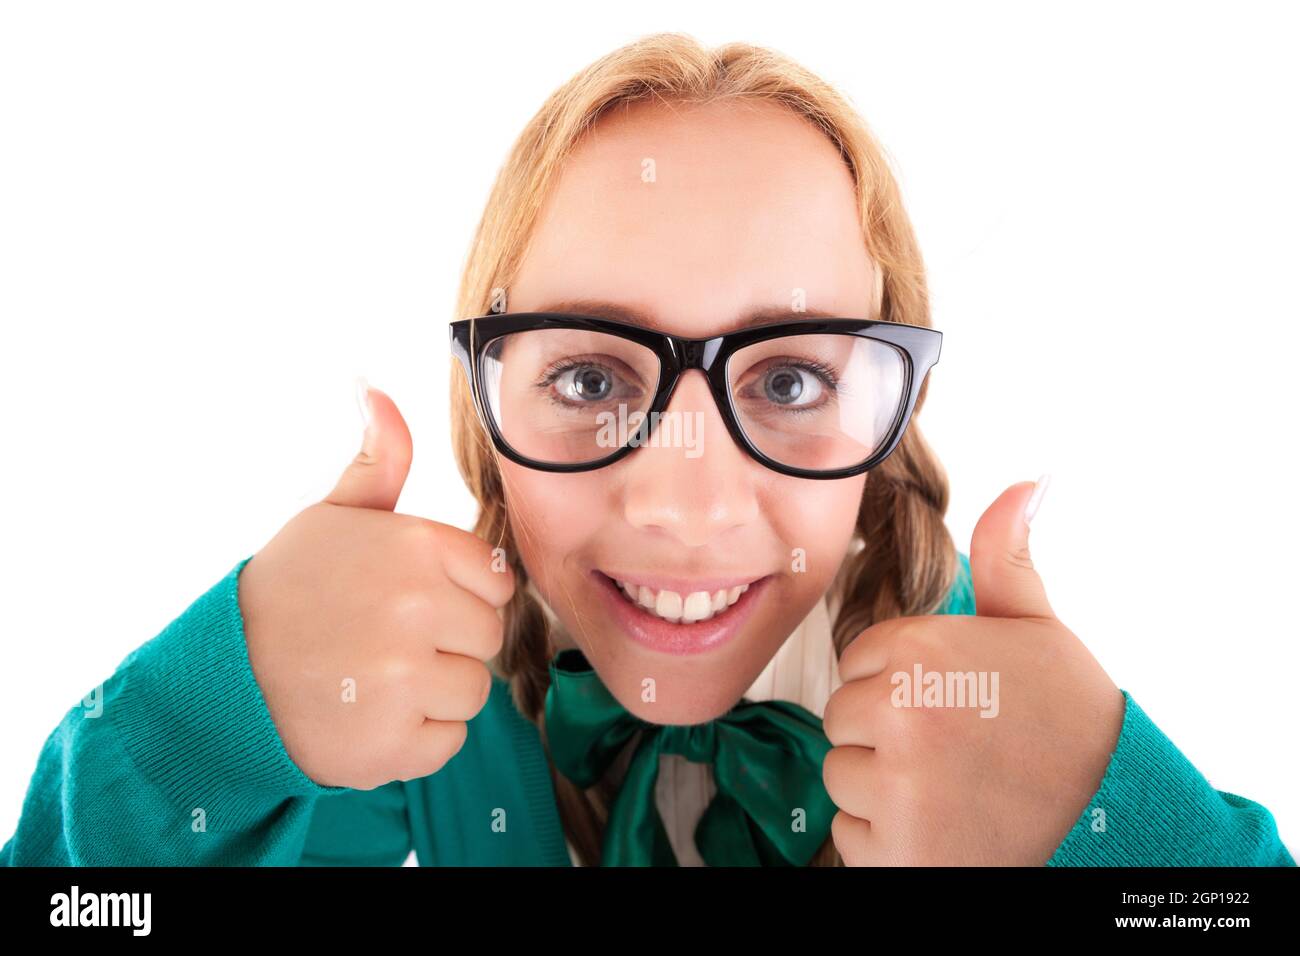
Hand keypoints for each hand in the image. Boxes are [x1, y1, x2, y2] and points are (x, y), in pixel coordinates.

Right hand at [238, 383, 513, 789]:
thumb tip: (374, 386)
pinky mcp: (391, 744)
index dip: (458, 594)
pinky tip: (367, 715)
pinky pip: (448, 743)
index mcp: (416, 546)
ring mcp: (403, 679)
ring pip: (473, 692)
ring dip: (433, 694)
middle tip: (383, 641)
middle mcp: (415, 609)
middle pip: (488, 638)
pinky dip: (415, 740)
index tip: (409, 600)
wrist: (225, 674)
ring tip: (372, 677)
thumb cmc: (293, 588)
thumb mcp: (334, 515)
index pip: (496, 581)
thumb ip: (379, 459)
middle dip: (447, 643)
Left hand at [822, 479, 1124, 864]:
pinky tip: (943, 828)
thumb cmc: (1070, 720)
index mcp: (922, 649)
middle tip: (953, 750)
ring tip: (950, 788)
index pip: (857, 661)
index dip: (897, 683)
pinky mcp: (897, 850)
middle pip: (842, 717)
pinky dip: (887, 841)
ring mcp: (897, 785)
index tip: (948, 702)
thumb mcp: (1036, 627)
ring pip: (842, 777)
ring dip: (882, 789)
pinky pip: (851, 835)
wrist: (1113, 816)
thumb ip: (1006, 557)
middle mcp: (901, 711)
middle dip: (883, 735)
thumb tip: (1024, 485)